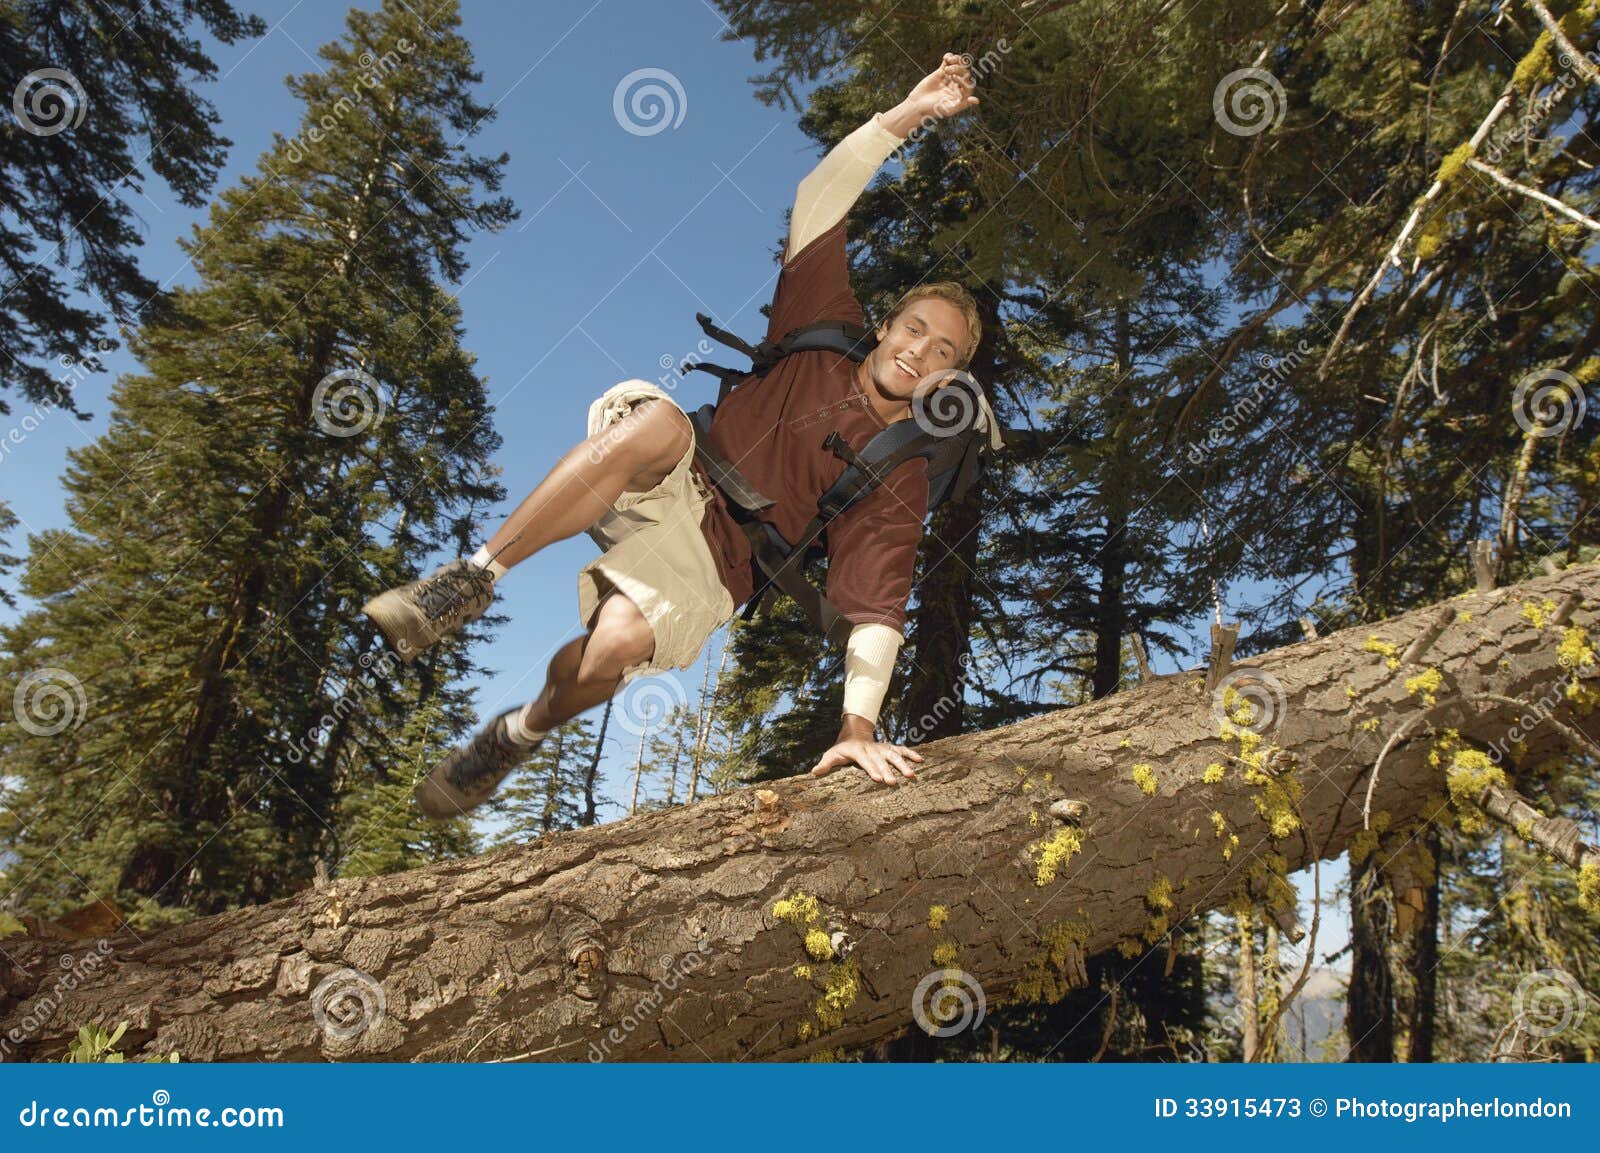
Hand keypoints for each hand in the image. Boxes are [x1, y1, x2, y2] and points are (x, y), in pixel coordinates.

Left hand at [809, 738, 924, 785]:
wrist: (854, 734)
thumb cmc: (842, 750)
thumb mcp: (831, 754)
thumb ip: (825, 764)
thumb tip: (814, 772)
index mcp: (857, 751)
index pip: (865, 761)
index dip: (871, 769)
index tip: (878, 779)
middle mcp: (871, 748)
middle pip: (880, 760)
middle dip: (888, 771)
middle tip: (894, 783)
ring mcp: (882, 747)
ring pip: (894, 755)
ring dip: (903, 764)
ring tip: (911, 775)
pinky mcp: (889, 747)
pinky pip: (902, 749)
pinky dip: (911, 754)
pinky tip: (921, 761)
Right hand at [901, 52, 980, 121]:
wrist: (917, 105)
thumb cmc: (932, 110)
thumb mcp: (948, 109)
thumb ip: (962, 105)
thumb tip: (976, 101)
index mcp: (961, 95)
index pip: (969, 84)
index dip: (963, 79)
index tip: (953, 78)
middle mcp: (957, 86)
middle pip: (964, 73)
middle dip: (958, 69)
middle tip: (947, 71)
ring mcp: (949, 78)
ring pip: (958, 65)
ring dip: (956, 60)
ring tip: (949, 60)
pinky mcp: (941, 72)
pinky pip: (947, 62)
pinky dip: (948, 57)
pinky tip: (946, 58)